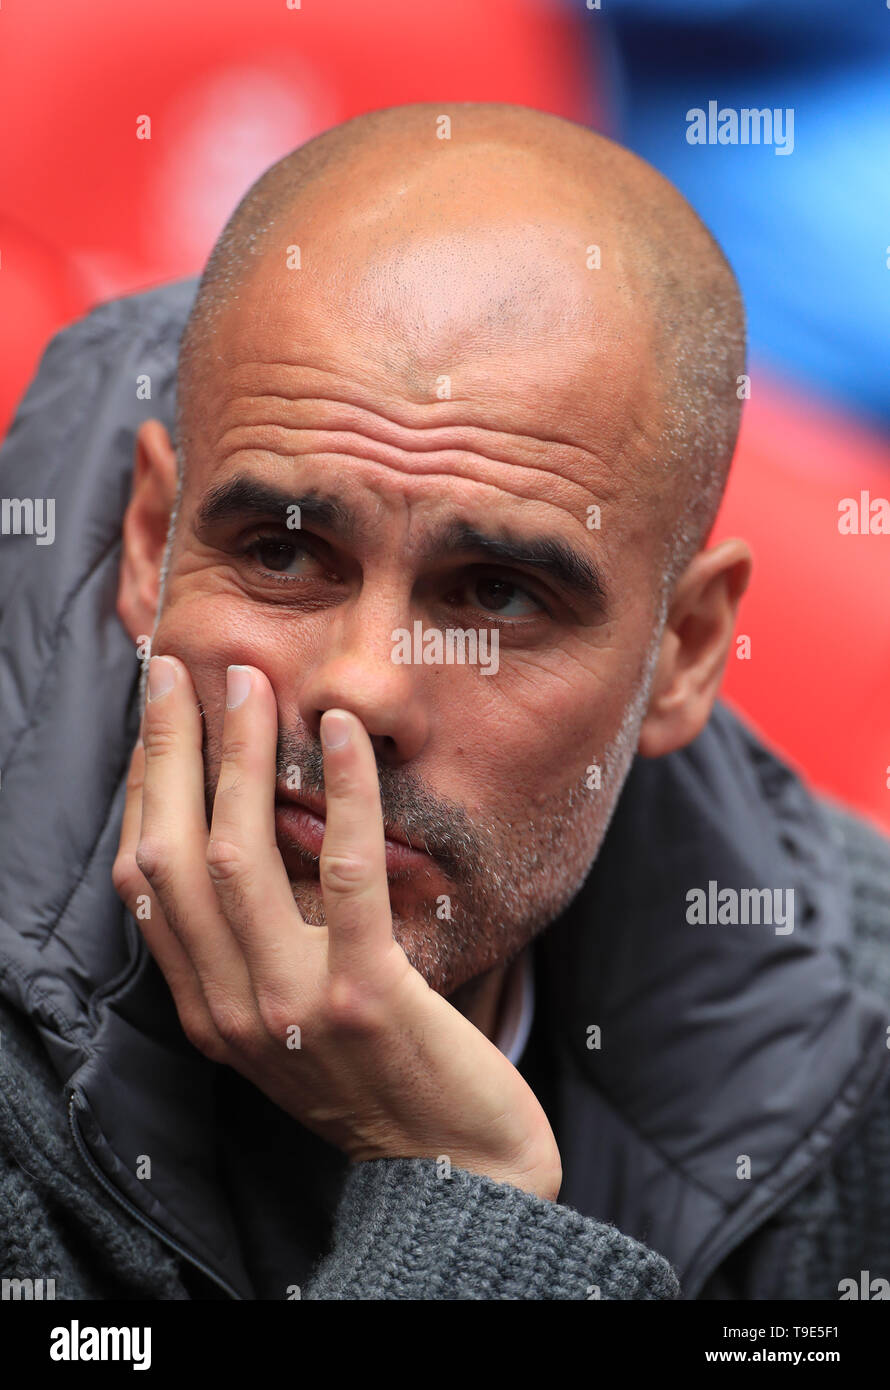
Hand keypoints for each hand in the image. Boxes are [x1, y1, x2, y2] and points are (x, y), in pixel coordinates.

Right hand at [112, 656, 561, 1200]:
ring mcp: (291, 1006)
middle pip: (173, 857)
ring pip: (238, 857)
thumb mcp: (293, 1014)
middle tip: (186, 672)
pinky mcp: (366, 997)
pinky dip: (344, 794)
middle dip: (175, 754)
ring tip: (253, 682)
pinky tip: (344, 733)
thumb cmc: (384, 1076)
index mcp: (207, 1008)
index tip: (159, 716)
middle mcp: (229, 1009)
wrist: (455, 1172)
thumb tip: (257, 819)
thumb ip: (264, 938)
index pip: (146, 882)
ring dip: (239, 757)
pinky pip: (348, 876)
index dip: (146, 790)